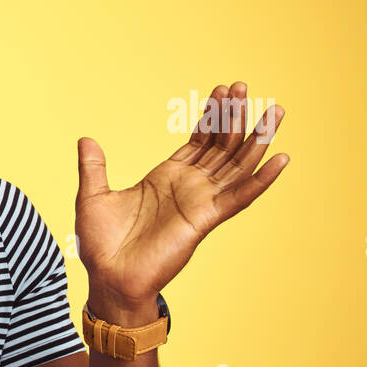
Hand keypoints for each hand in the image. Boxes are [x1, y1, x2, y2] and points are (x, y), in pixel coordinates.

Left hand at [76, 80, 288, 312]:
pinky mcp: (205, 219)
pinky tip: (281, 158)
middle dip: (233, 117)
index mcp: (166, 178)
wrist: (108, 278)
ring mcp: (200, 202)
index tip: (221, 90)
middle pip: (221, 145)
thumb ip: (94, 167)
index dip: (210, 116)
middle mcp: (188, 187)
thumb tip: (86, 140)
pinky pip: (239, 197)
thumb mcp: (93, 197)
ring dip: (256, 139)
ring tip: (274, 112)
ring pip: (236, 165)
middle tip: (243, 87)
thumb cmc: (101, 245)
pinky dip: (261, 179)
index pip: (197, 140)